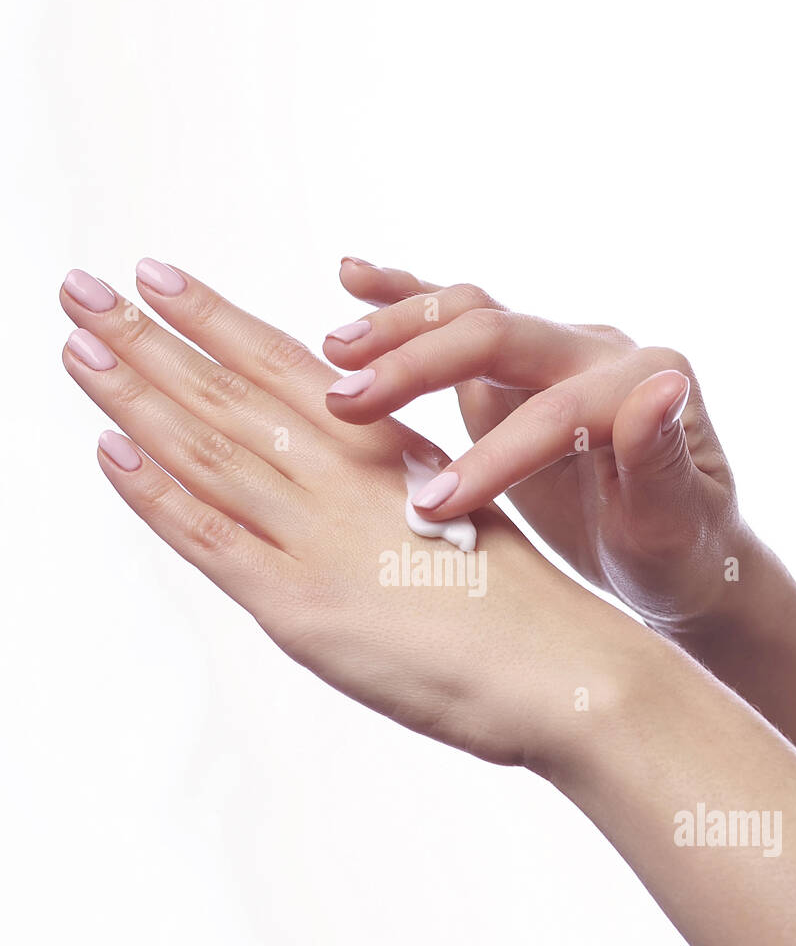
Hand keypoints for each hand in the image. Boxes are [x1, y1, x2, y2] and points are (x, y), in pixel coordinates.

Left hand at [59, 262, 614, 768]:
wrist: (568, 669)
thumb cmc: (526, 609)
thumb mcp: (457, 516)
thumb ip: (389, 493)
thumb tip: (340, 482)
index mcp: (386, 451)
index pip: (282, 366)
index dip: (213, 318)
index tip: (156, 276)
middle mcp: (344, 478)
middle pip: (228, 392)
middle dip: (147, 335)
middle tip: (79, 286)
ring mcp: (316, 537)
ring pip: (207, 448)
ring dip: (134, 392)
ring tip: (76, 340)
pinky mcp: (301, 607)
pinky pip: (210, 539)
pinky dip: (155, 493)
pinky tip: (106, 448)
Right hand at [324, 260, 740, 630]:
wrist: (675, 553)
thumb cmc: (680, 553)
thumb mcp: (675, 525)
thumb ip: (661, 459)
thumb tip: (661, 384)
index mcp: (645, 381)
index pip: (556, 410)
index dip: (493, 454)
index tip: (433, 505)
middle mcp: (598, 350)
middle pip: (499, 335)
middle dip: (420, 366)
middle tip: (348, 404)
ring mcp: (553, 352)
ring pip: (469, 314)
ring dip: (399, 327)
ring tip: (335, 353)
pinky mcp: (516, 368)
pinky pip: (457, 321)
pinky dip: (405, 295)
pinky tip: (352, 277)